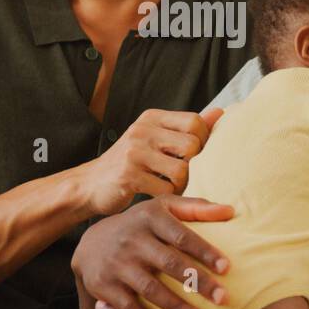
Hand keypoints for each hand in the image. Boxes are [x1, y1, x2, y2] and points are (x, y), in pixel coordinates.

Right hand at [67, 108, 223, 216]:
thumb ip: (185, 128)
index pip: (195, 122)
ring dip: (182, 185)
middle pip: (192, 146)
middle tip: (184, 176)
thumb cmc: (129, 163)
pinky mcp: (129, 176)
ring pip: (182, 170)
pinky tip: (159, 195)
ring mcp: (134, 152)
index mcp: (152, 118)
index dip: (204, 142)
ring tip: (172, 187)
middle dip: (194, 166)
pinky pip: (165, 188)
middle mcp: (143, 130)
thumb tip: (219, 112)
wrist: (89, 184)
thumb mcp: (154, 138)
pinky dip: (167, 195)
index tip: (196, 157)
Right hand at [71, 194, 232, 308]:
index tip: (227, 268)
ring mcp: (117, 264)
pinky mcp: (104, 286)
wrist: (91, 243)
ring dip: (177, 308)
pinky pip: (129, 307)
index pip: (182, 235)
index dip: (205, 251)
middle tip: (223, 299)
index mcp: (151, 218)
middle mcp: (133, 239)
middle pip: (169, 263)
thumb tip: (230, 211)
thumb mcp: (163, 208)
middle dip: (198, 282)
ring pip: (151, 289)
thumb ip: (196, 208)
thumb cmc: (140, 226)